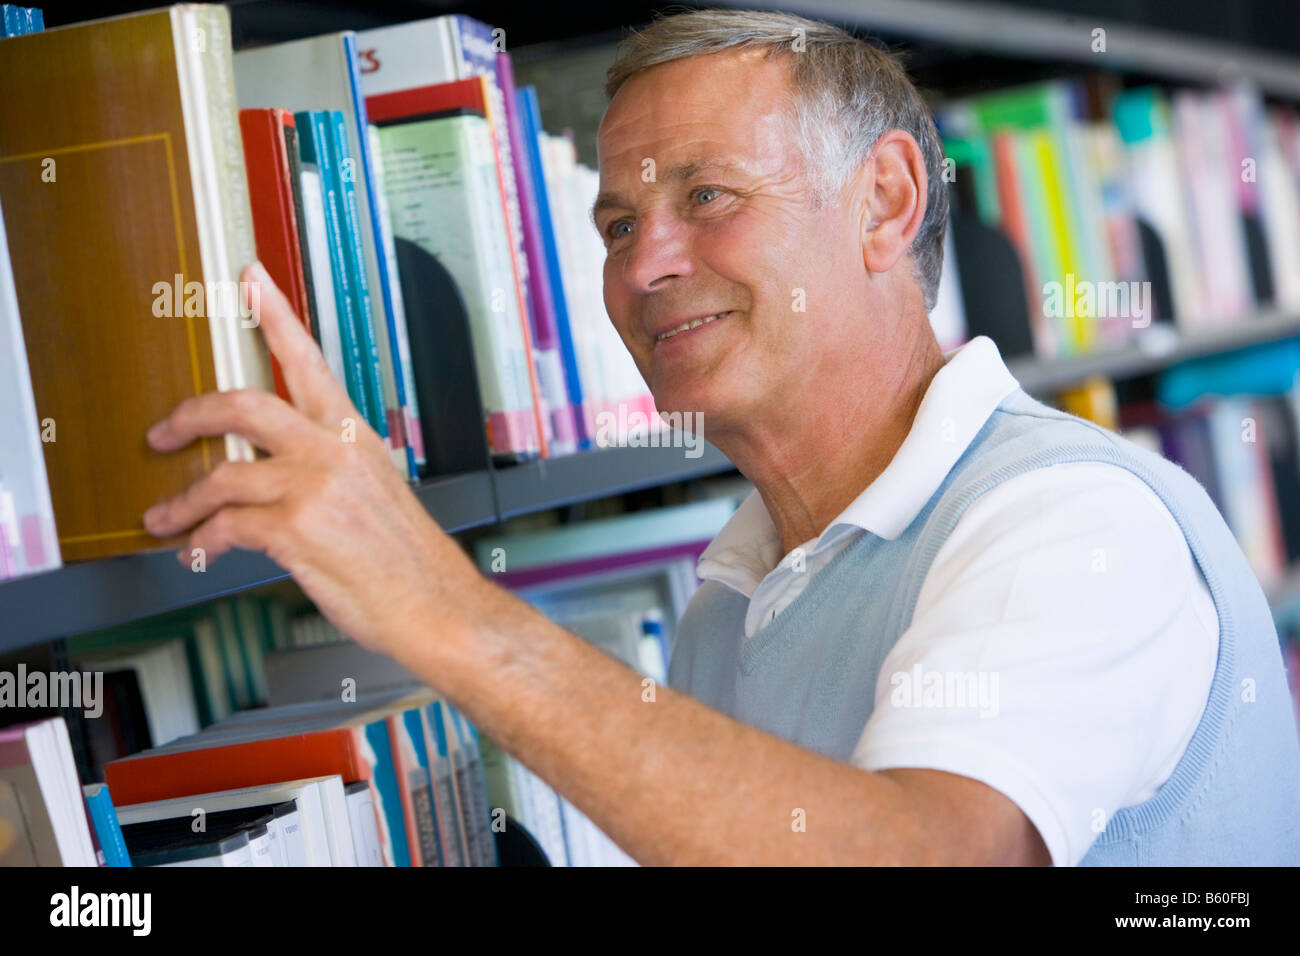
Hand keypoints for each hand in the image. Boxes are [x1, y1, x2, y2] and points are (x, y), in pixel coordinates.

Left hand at [142, 261, 482, 652]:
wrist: (435, 604)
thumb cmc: (408, 560)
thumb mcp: (377, 493)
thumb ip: (331, 469)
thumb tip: (281, 474)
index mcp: (354, 436)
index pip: (309, 361)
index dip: (275, 315)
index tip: (250, 279)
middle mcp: (333, 451)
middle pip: (243, 405)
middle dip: (190, 415)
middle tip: (162, 430)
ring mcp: (312, 487)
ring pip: (221, 475)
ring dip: (182, 501)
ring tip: (165, 518)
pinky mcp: (294, 528)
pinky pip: (225, 526)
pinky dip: (201, 541)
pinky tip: (199, 551)